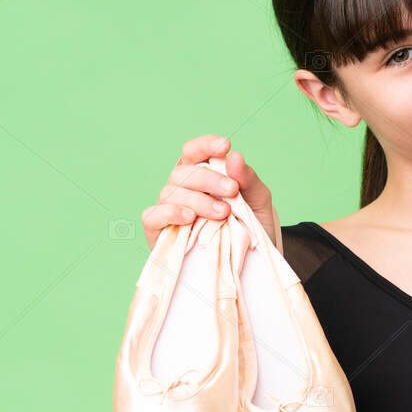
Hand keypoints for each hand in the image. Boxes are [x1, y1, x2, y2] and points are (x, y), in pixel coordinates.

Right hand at [141, 134, 281, 255]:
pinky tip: (190, 218)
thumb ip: (248, 179)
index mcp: (202, 176)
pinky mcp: (159, 233)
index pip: (194, 152)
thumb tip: (234, 155)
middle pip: (182, 172)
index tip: (225, 145)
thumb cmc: (253, 229)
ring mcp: (169, 211)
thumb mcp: (259, 202)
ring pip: (170, 192)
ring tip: (223, 213)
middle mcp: (182, 190)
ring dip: (197, 200)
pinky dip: (169, 213)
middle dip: (208, 178)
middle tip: (232, 190)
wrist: (253, 265)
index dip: (205, 145)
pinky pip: (152, 216)